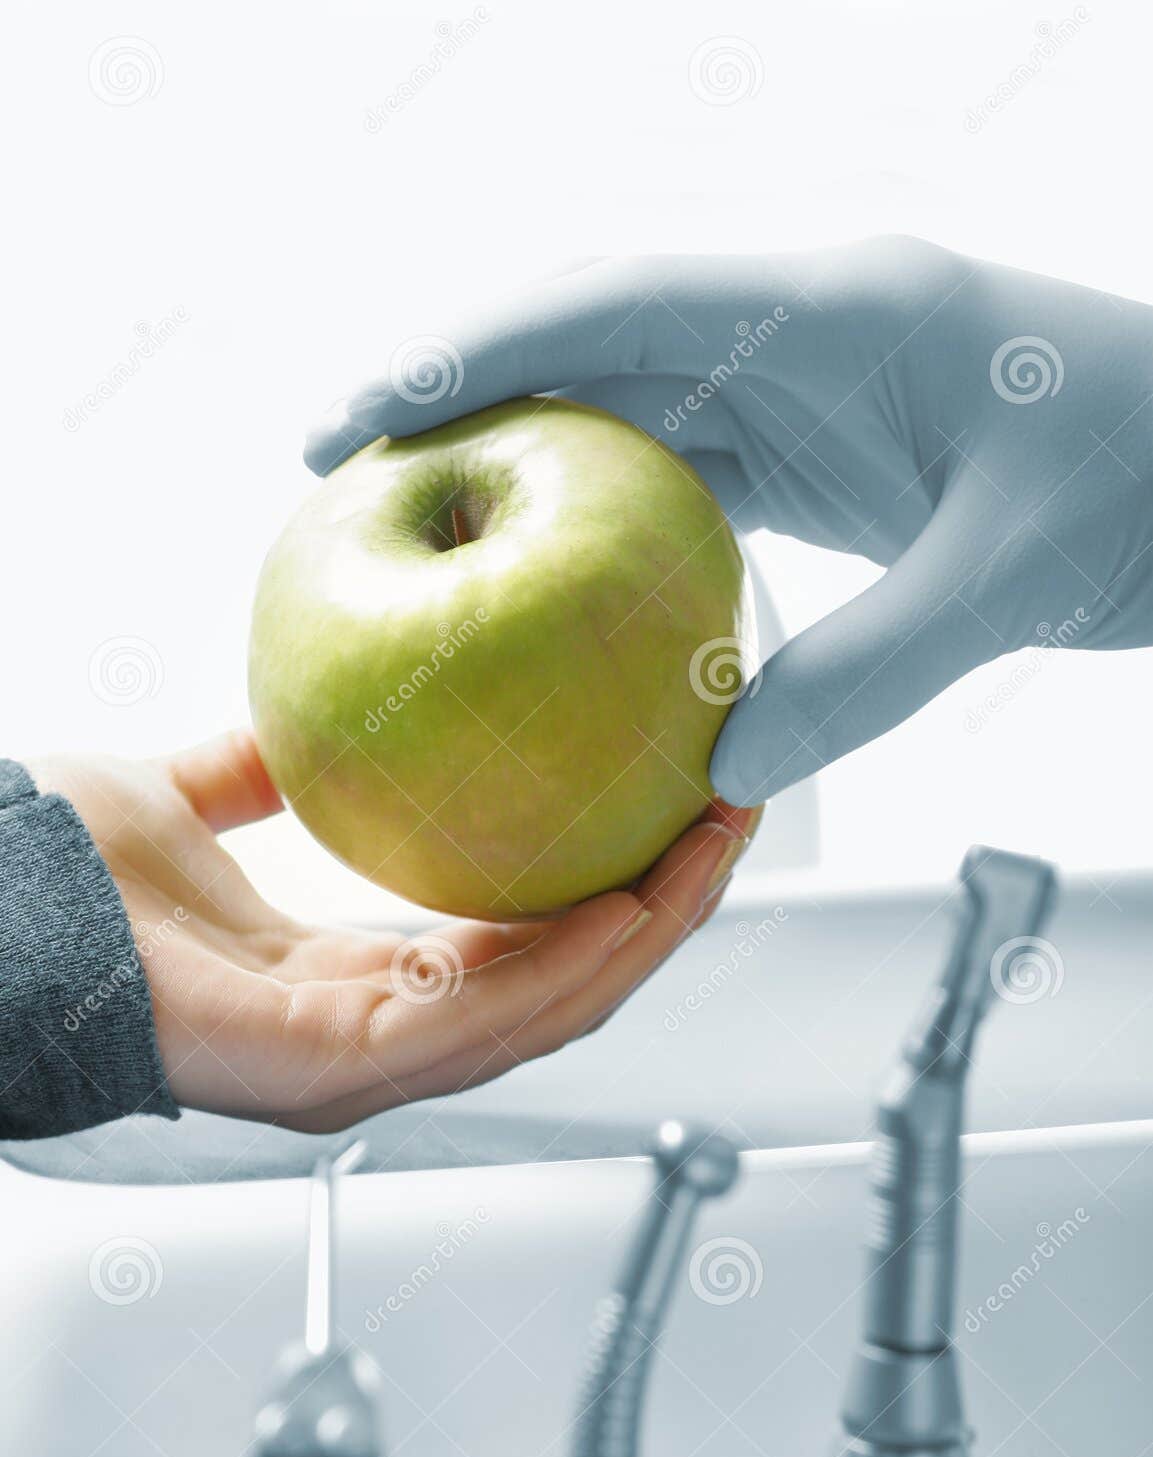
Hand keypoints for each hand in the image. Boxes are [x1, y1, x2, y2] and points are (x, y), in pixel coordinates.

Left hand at [28, 733, 752, 1132]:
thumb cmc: (54, 871)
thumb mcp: (186, 794)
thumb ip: (258, 769)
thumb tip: (311, 719)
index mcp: (345, 985)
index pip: (511, 951)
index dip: (603, 891)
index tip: (670, 814)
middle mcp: (367, 1039)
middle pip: (556, 986)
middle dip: (656, 908)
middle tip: (728, 820)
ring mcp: (356, 1066)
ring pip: (546, 1009)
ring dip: (646, 932)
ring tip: (716, 846)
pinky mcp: (332, 1070)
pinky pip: (485, 1018)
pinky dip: (574, 962)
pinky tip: (636, 901)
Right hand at [306, 239, 1152, 802]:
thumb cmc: (1147, 477)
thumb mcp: (1013, 575)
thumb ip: (873, 671)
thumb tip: (723, 771)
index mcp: (836, 311)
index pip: (612, 307)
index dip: (473, 352)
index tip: (362, 415)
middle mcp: (801, 336)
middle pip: (590, 355)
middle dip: (465, 408)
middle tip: (344, 484)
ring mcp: (808, 394)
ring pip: (627, 423)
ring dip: (525, 476)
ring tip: (420, 543)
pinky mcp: (823, 456)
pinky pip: (686, 487)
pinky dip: (607, 538)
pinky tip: (551, 595)